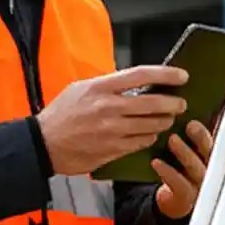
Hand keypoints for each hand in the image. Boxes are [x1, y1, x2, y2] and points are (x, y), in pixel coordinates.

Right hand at [37, 65, 188, 174]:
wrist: (43, 144)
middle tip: (180, 103)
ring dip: (164, 122)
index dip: (166, 74)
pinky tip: (150, 133)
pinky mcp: (113, 150)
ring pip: (152, 125)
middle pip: (154, 103)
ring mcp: (112, 131)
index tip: (181, 76)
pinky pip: (141, 142)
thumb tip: (134, 83)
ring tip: (167, 119)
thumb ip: (108, 85)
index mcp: (101, 88)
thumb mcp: (81, 88)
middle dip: (173, 103)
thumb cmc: (61, 114)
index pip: (141, 75)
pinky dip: (150, 137)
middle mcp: (109, 108)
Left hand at [152, 120, 213, 219]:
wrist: (174, 202)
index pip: (217, 139)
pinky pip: (179, 183)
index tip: (205, 114)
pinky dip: (168, 172)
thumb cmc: (183, 170)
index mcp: (213, 156)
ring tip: (172, 139)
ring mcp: (201, 185)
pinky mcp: (187, 197)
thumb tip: (184, 108)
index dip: (215, 127)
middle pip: (211, 153)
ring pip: (196, 167)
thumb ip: (192, 135)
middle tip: (191, 124)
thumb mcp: (191, 152)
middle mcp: (212, 170)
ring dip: (185, 152)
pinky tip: (156, 162)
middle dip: (202, 138)